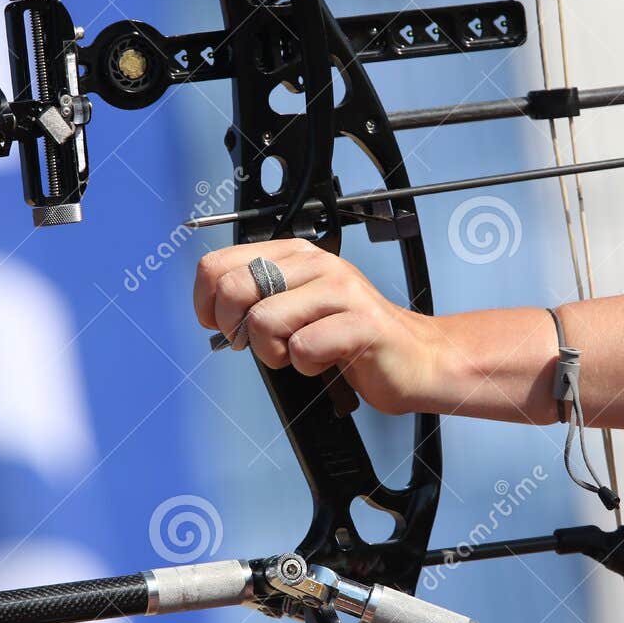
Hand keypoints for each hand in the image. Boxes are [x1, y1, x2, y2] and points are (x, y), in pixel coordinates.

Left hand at [194, 239, 443, 414]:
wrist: (415, 359)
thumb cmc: (352, 338)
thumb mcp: (297, 308)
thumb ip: (259, 300)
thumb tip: (213, 313)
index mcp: (295, 255)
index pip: (218, 264)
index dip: (207, 303)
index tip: (223, 325)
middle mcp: (316, 264)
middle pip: (235, 289)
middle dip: (237, 330)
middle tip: (266, 345)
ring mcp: (341, 290)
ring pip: (264, 320)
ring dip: (275, 353)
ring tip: (302, 354)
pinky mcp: (360, 323)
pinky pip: (303, 348)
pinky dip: (307, 367)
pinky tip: (327, 361)